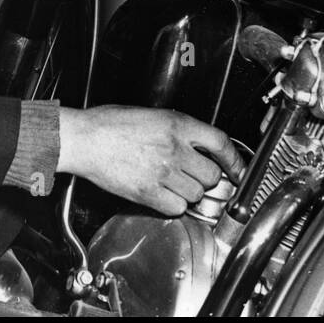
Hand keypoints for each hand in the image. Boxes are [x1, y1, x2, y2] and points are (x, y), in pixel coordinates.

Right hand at [56, 106, 245, 216]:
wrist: (85, 139)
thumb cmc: (109, 123)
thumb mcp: (150, 114)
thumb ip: (176, 129)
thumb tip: (195, 144)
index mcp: (176, 124)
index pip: (221, 143)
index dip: (235, 161)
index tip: (239, 170)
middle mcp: (174, 148)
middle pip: (212, 175)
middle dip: (206, 179)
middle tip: (195, 177)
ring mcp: (163, 172)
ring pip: (196, 194)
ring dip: (190, 193)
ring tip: (173, 184)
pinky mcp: (149, 193)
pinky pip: (177, 208)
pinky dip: (174, 206)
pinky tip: (162, 195)